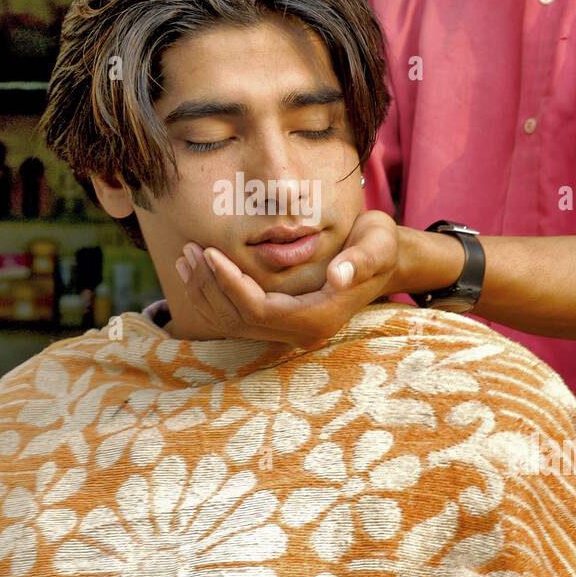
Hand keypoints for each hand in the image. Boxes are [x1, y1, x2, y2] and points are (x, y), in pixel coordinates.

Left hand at [175, 210, 401, 345]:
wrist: (389, 259)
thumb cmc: (381, 245)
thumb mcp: (377, 244)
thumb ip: (362, 260)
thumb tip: (339, 277)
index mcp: (320, 318)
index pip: (259, 310)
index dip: (229, 284)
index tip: (209, 252)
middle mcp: (301, 332)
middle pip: (240, 320)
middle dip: (209, 286)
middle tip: (189, 250)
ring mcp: (290, 330)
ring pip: (234, 323)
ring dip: (205, 292)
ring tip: (186, 258)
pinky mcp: (281, 320)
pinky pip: (238, 317)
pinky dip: (215, 296)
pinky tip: (199, 271)